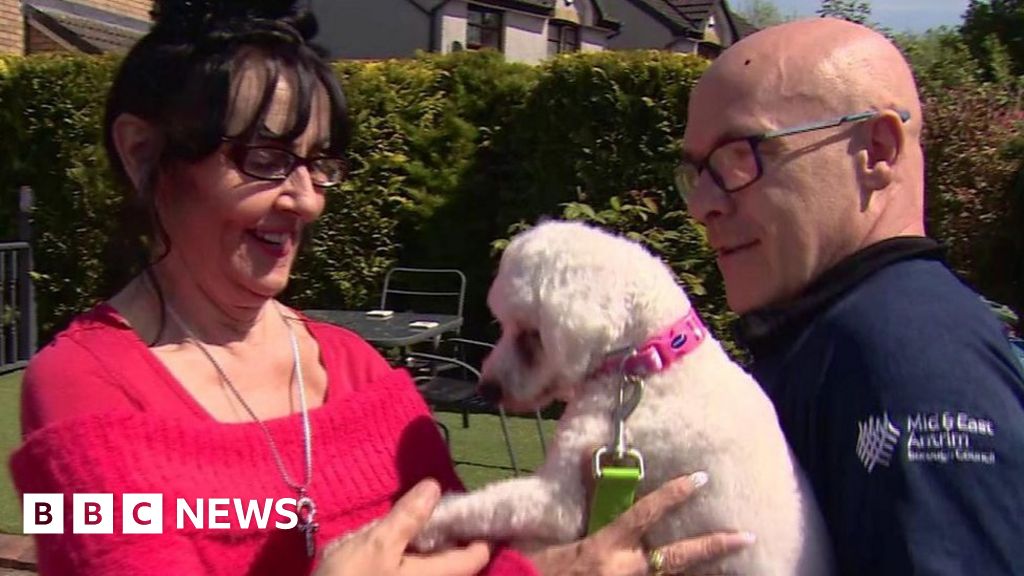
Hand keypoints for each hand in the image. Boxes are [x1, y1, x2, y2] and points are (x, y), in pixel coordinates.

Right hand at [315, 479, 490, 575]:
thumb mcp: (376, 544)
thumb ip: (407, 517)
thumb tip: (434, 488)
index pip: (476, 557)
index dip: (481, 534)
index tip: (479, 511)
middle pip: (457, 565)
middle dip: (455, 540)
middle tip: (449, 512)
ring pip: (435, 569)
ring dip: (434, 550)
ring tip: (426, 526)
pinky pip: (418, 572)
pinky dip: (417, 560)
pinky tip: (403, 548)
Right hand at [526, 472, 754, 574]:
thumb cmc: (532, 571)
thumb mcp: (552, 540)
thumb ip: (579, 504)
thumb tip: (582, 457)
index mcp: (603, 548)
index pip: (644, 514)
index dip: (673, 495)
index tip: (700, 478)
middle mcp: (624, 572)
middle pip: (677, 558)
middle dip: (713, 547)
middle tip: (747, 536)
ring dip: (702, 573)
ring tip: (737, 568)